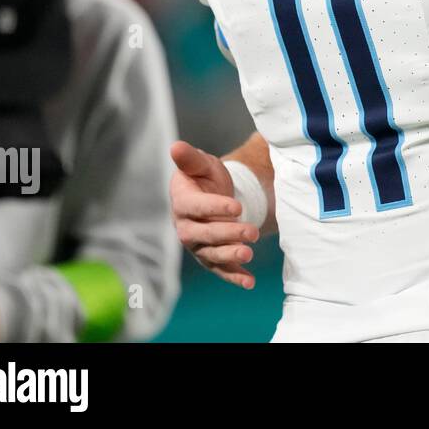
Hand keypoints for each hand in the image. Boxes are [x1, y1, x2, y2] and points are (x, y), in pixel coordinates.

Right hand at [169, 140, 259, 289]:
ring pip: (212, 254)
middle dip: (229, 234)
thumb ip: (190, 158)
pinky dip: (234, 277)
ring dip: (231, 257)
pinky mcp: (210, 258)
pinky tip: (249, 282)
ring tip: (249, 254)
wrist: (211, 196)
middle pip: (205, 234)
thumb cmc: (205, 177)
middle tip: (252, 231)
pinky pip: (221, 270)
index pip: (197, 207)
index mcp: (183, 203)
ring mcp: (198, 245)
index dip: (215, 207)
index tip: (236, 206)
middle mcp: (186, 228)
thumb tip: (175, 146)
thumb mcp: (201, 164)